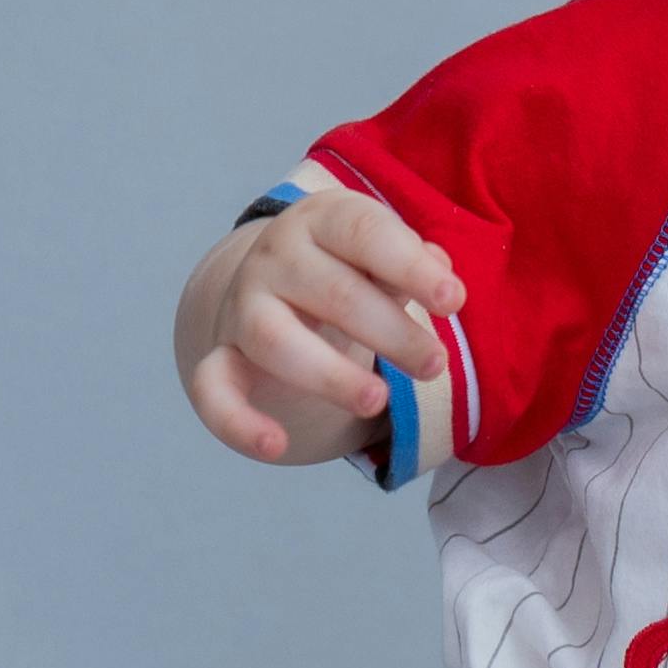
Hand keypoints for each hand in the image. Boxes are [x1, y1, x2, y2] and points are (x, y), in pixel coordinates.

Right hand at [186, 191, 463, 462]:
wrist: (274, 282)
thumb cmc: (351, 267)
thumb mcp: (383, 255)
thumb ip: (413, 264)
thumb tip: (441, 274)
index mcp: (322, 220)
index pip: (366, 235)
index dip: (411, 268)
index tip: (454, 301)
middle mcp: (275, 256)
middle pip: (333, 293)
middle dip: (391, 332)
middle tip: (435, 365)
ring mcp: (242, 305)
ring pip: (275, 340)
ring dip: (329, 374)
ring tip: (378, 400)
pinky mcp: (221, 355)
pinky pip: (213, 388)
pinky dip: (236, 421)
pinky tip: (274, 447)